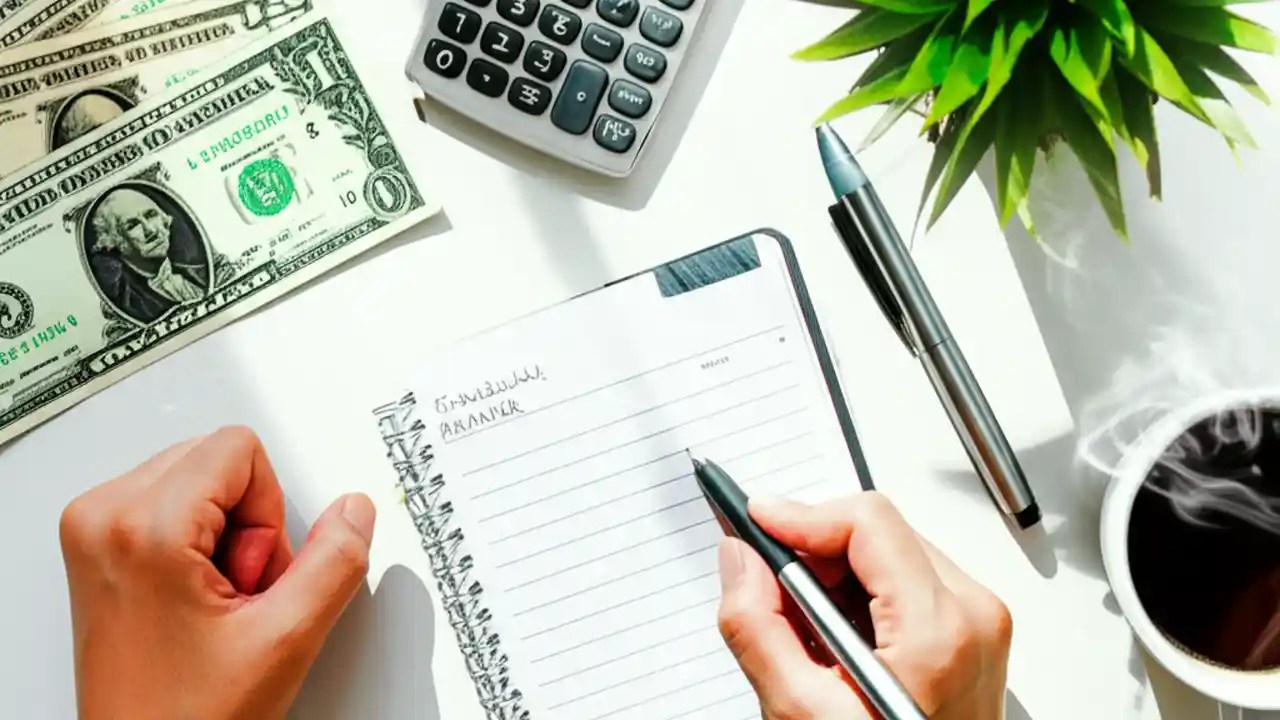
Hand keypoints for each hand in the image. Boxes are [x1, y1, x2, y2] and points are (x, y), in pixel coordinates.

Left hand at [59, 427, 375, 719]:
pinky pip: (172, 506)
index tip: (252, 571)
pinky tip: (199, 601)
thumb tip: (355, 512)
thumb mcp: (284, 639)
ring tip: (216, 604)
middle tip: (236, 593)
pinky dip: (200, 546)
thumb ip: (334, 563)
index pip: (238, 447)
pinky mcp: (100, 548)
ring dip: (227, 538)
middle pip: (216, 460)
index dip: (269, 510)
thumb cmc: (184, 718)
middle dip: (248, 524)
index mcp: (140, 527)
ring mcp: (95, 531)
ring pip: (198, 481)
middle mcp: (103, 517)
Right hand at [716, 492, 1011, 719]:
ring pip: (890, 552)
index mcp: (939, 629)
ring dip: (836, 577)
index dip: (801, 516)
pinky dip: (862, 597)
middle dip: (814, 552)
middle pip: (878, 531)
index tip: (756, 522)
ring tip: (807, 634)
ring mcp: (979, 623)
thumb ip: (758, 627)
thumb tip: (739, 560)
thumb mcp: (801, 714)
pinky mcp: (973, 632)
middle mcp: (972, 614)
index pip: (866, 521)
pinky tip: (840, 643)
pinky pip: (908, 581)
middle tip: (771, 591)